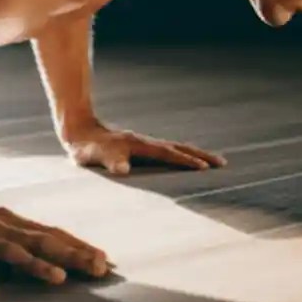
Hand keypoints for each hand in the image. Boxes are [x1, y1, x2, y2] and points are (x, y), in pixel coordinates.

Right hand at [0, 197, 110, 288]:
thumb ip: (20, 245)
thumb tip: (56, 263)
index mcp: (9, 222)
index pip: (50, 233)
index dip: (77, 246)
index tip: (103, 261)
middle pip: (38, 239)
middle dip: (69, 254)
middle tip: (95, 268)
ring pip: (8, 249)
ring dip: (34, 263)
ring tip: (56, 277)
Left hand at [63, 121, 225, 174]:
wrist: (79, 131)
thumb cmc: (86, 148)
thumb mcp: (95, 157)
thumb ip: (109, 161)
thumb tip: (123, 170)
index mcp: (139, 145)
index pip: (168, 154)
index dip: (185, 161)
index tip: (204, 168)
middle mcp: (145, 143)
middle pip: (179, 147)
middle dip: (201, 155)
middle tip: (223, 163)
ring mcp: (144, 144)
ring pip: (175, 148)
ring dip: (195, 154)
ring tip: (213, 162)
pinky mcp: (141, 148)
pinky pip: (168, 151)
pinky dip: (182, 155)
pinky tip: (186, 161)